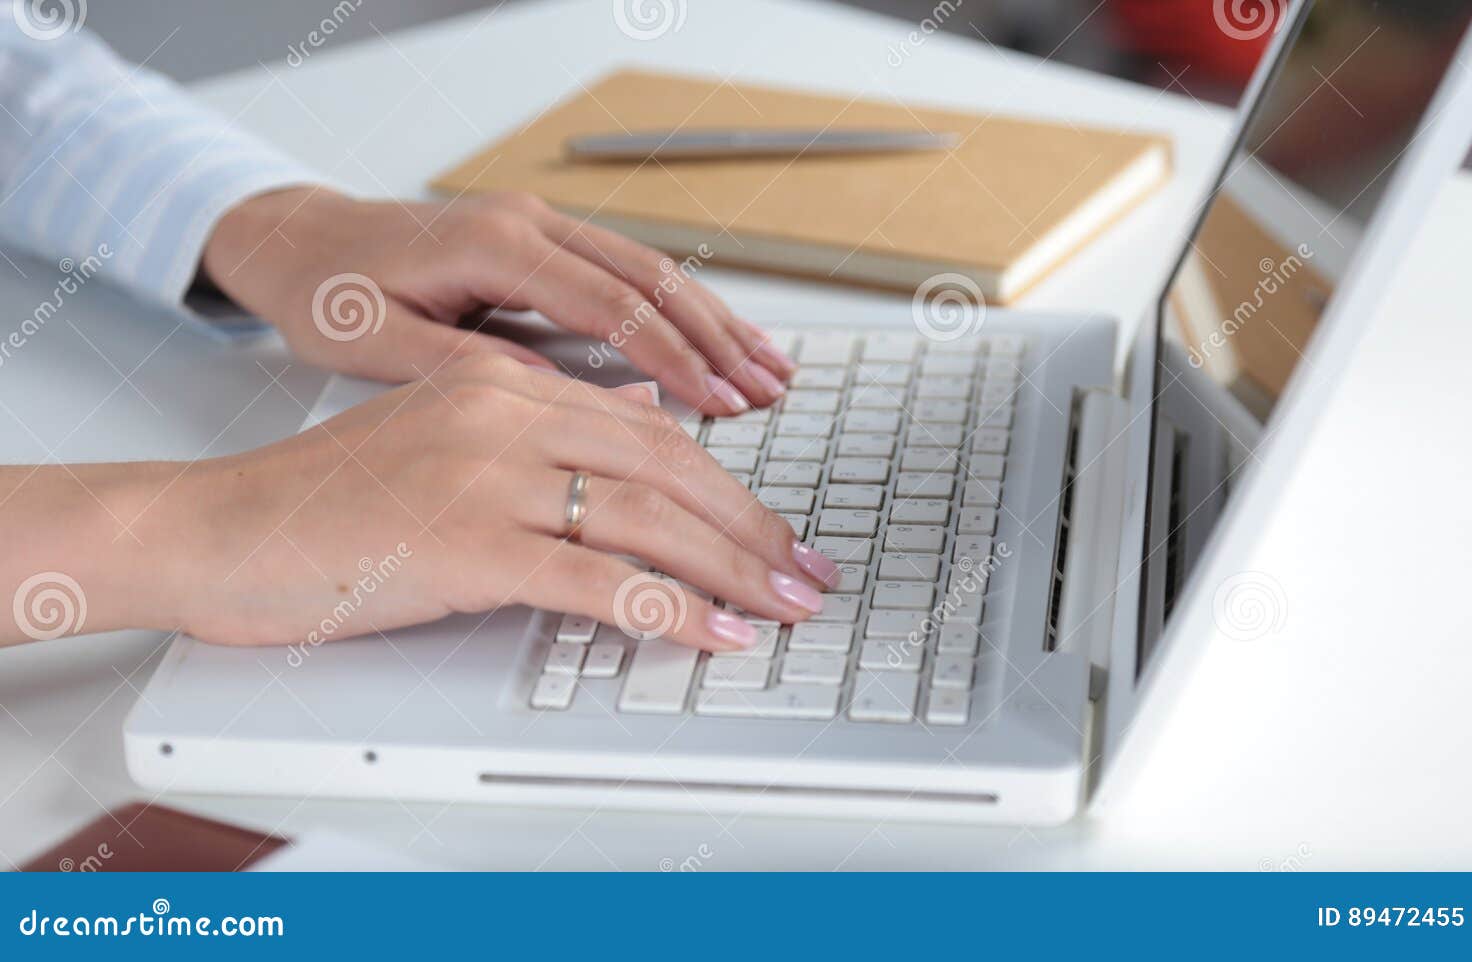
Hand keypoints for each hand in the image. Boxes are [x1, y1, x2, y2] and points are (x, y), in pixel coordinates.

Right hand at [131, 355, 840, 651]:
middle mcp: (503, 411)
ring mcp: (486, 473)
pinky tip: (712, 630)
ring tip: (786, 603)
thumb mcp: (438, 441)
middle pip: (669, 467)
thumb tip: (637, 434)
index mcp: (502, 383)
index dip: (729, 482)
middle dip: (753, 525)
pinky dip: (667, 608)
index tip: (775, 526)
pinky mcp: (464, 541)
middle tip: (808, 570)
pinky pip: (595, 578)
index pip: (650, 429)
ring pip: (648, 517)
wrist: (213, 529)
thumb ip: (533, 434)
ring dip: (733, 567)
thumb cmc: (322, 502)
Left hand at [200, 187, 796, 415]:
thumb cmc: (329, 298)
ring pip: (652, 270)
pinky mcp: (545, 242)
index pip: (606, 302)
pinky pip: (631, 273)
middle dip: (716, 338)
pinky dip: (683, 311)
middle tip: (768, 392)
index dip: (670, 354)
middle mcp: (528, 223)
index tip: (718, 402)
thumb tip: (559, 398)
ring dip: (714, 321)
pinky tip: (720, 344)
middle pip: (648, 278)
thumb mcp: (377, 345)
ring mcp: (541, 226)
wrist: (300, 242)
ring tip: (769, 371)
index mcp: (491, 246)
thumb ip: (468, 367)